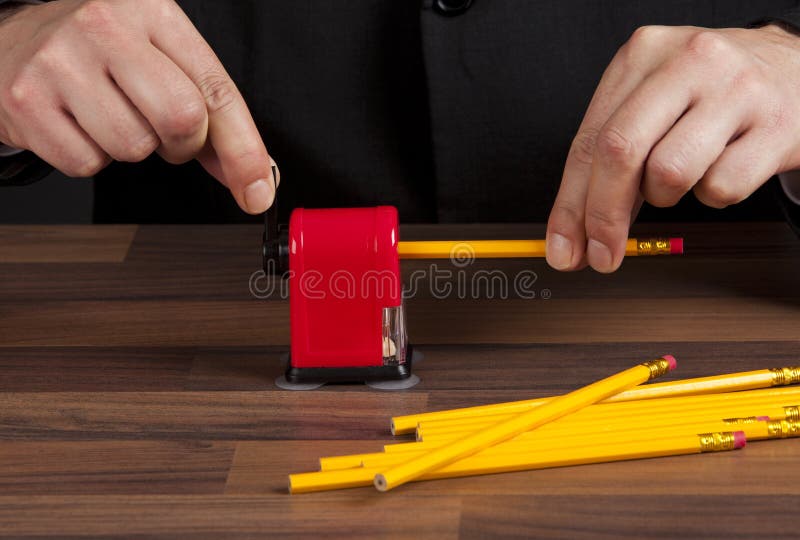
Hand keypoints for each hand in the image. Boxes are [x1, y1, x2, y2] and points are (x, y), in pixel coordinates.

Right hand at [0, 0, 275, 213]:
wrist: (12, 41)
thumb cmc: (100, 53)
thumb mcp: (161, 61)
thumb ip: (211, 116)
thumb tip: (254, 176)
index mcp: (152, 11)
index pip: (216, 90)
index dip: (244, 149)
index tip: (259, 190)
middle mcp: (105, 27)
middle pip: (181, 119)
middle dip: (182, 144)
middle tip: (164, 133)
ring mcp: (60, 62)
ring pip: (134, 147)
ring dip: (133, 148)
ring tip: (112, 116)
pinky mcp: (26, 101)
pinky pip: (87, 164)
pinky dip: (92, 157)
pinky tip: (80, 124)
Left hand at [547, 24, 799, 271]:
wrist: (794, 66)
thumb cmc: (707, 93)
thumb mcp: (649, 108)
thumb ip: (606, 168)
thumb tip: (572, 241)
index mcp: (642, 54)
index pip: (588, 140)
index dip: (570, 205)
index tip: (564, 250)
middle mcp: (687, 62)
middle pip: (620, 152)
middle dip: (603, 216)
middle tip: (602, 254)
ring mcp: (735, 90)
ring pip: (669, 173)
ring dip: (665, 195)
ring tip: (680, 176)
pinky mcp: (776, 124)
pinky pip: (721, 187)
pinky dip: (713, 194)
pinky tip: (721, 165)